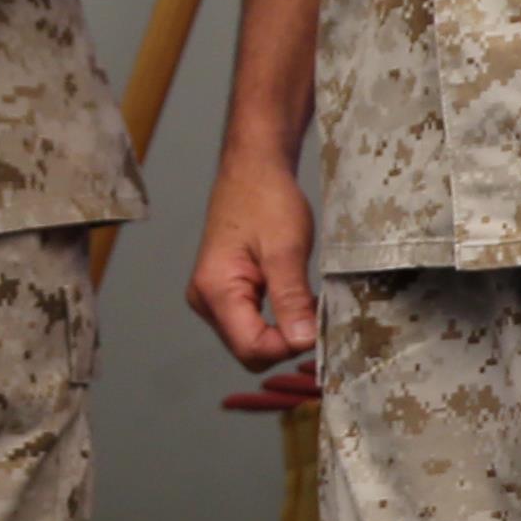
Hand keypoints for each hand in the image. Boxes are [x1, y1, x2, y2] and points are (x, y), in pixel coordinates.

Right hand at [190, 143, 321, 370]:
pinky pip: (249, 324)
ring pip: (249, 341)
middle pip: (248, 350)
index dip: (287, 345)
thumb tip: (304, 341)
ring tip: (305, 304)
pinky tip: (293, 301)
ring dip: (280, 332)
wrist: (253, 170)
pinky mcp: (222, 294)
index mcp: (215, 290)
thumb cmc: (266, 200)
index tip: (316, 326)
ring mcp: (211, 299)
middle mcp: (205, 301)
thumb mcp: (286, 250)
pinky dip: (274, 321)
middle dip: (284, 342)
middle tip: (314, 315)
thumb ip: (293, 299)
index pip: (251, 347)